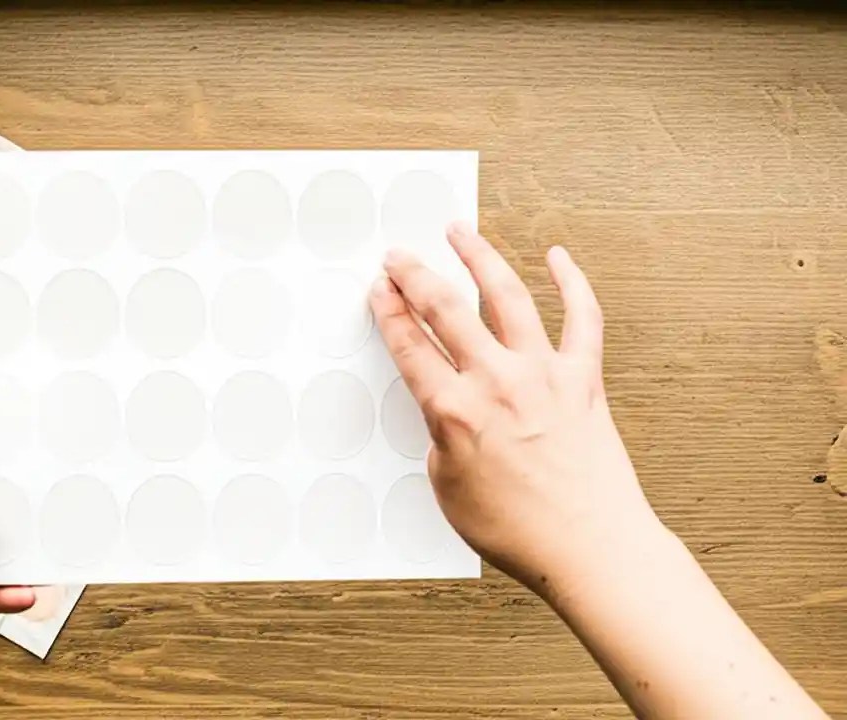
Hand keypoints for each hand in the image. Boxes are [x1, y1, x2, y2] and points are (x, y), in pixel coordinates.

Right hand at [370, 222, 660, 590]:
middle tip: (400, 256)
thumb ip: (440, 436)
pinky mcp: (583, 380)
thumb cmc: (519, 531)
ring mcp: (543, 375)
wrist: (591, 547)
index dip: (387, 310)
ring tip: (460, 232)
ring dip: (478, 256)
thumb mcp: (447, 487)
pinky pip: (582, 317)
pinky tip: (558, 258)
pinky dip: (571, 282)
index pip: (409, 344)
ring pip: (506, 295)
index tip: (378, 290)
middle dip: (415, 274)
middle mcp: (496, 382)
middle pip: (444, 307)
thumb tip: (444, 408)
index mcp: (454, 411)